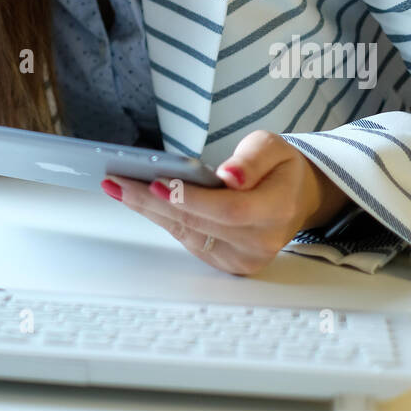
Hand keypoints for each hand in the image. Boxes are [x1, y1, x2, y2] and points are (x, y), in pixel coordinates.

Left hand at [100, 129, 350, 274]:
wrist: (294, 198)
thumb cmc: (280, 169)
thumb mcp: (273, 147)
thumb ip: (253, 159)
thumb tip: (230, 177)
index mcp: (276, 210)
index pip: (230, 210)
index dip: (191, 199)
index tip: (157, 182)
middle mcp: (259, 242)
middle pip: (198, 223)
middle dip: (153, 200)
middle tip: (118, 180)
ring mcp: (241, 258)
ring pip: (185, 232)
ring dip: (147, 209)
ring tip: (116, 185)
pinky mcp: (225, 263)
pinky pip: (186, 238)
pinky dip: (159, 217)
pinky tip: (135, 199)